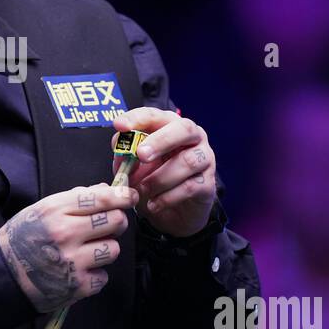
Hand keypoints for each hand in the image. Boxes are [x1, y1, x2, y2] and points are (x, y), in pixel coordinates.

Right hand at [0, 183, 137, 312]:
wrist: (3, 275)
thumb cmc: (23, 239)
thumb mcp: (42, 210)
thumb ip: (74, 199)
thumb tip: (105, 190)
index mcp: (55, 210)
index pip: (100, 198)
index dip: (121, 196)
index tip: (129, 197)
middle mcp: (65, 233)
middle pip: (115, 221)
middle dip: (116, 222)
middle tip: (106, 227)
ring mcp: (73, 261)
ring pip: (114, 249)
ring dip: (105, 250)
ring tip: (87, 252)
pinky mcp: (78, 286)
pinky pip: (104, 276)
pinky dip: (95, 275)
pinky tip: (79, 272)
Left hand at [111, 108, 216, 238]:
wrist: (172, 213)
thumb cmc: (153, 180)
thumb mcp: (133, 168)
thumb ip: (125, 156)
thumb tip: (120, 148)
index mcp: (170, 127)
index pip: (156, 115)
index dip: (138, 118)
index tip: (119, 125)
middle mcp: (192, 138)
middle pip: (184, 129)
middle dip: (161, 141)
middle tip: (141, 155)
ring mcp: (205, 159)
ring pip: (188, 161)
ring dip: (161, 177)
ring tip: (144, 189)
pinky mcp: (208, 183)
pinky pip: (190, 187)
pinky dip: (168, 197)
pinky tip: (154, 204)